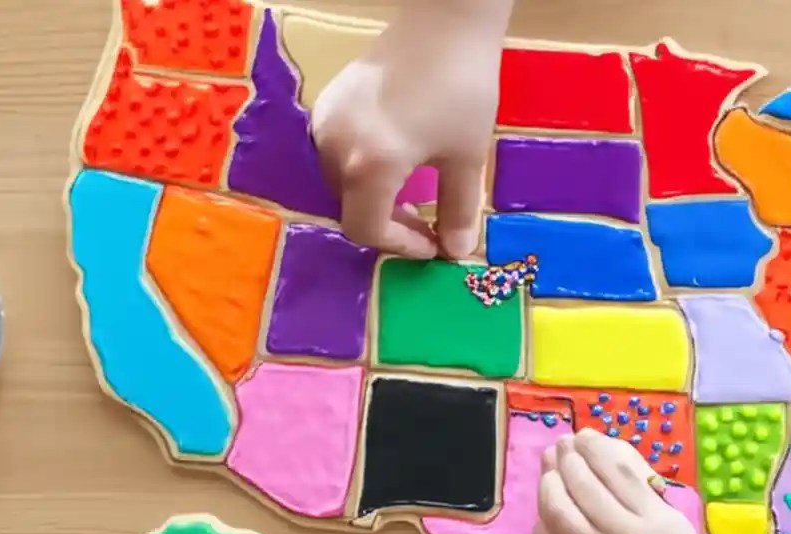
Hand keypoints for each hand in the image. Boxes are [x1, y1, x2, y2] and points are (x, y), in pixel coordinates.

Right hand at [312, 1, 511, 257]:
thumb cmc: (462, 89)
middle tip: (426, 225)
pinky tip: (393, 161)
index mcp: (369, 167)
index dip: (399, 247)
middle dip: (387, 224)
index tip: (431, 246)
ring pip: (340, 182)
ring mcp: (325, 123)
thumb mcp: (466, 157)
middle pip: (350, 208)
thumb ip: (458, 210)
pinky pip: (337, 153)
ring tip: (412, 195)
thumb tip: (458, 252)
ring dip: (373, 198)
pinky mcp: (327, 103)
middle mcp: (335, 148)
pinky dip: (361, 170)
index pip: (367, 230)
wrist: (445, 22)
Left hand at [533, 429, 713, 533]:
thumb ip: (635, 481)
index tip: (585, 434)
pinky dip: (542, 520)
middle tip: (563, 443)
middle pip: (584, 487)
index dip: (595, 447)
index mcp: (651, 520)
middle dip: (569, 458)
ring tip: (550, 466)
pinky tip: (548, 507)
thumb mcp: (668, 513)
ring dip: (549, 482)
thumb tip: (594, 446)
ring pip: (558, 512)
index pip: (615, 471)